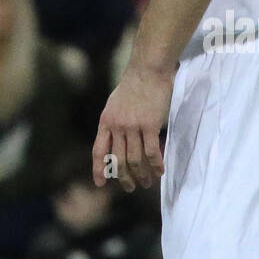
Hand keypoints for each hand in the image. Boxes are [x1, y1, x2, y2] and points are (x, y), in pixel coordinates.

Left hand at [92, 63, 172, 191]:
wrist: (147, 70)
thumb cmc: (133, 86)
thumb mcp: (114, 105)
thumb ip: (113, 124)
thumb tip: (115, 144)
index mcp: (105, 121)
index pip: (99, 151)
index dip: (98, 169)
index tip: (100, 183)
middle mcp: (117, 126)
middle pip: (118, 160)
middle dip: (124, 178)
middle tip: (131, 188)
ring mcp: (133, 127)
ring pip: (135, 160)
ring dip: (142, 175)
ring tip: (147, 183)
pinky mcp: (149, 125)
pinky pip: (152, 152)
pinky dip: (156, 165)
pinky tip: (160, 172)